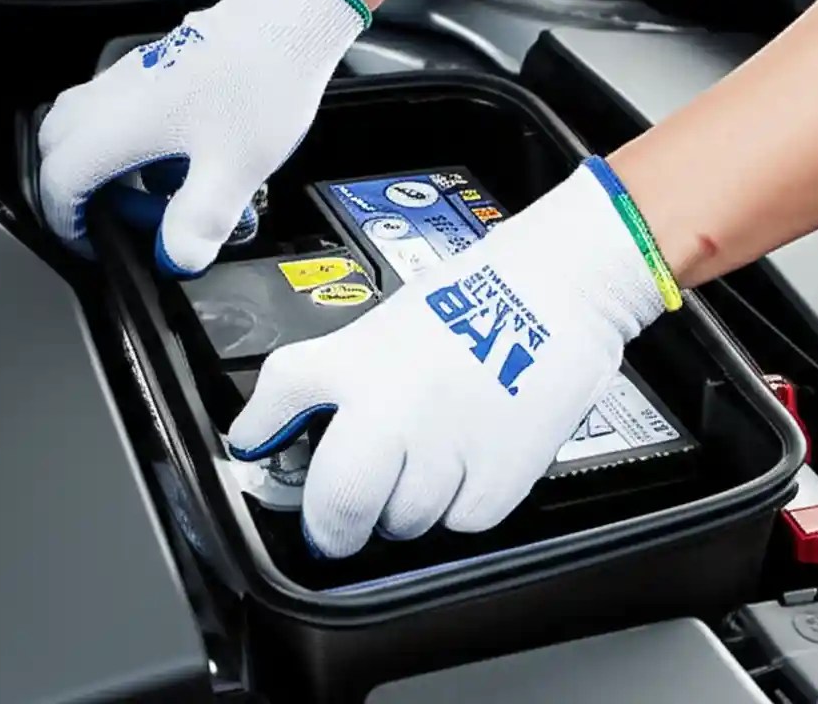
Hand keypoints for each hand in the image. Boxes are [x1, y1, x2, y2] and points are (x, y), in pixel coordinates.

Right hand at [37, 0, 366, 271]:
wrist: (287, 27)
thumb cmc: (260, 83)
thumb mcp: (232, 171)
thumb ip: (198, 223)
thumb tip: (176, 258)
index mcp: (118, 126)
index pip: (59, 184)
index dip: (69, 227)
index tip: (94, 248)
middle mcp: (112, 97)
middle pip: (56, 151)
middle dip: (79, 195)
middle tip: (121, 222)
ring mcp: (130, 78)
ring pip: (85, 127)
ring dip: (108, 167)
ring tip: (158, 193)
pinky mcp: (155, 69)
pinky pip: (118, 110)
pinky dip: (132, 143)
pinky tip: (180, 158)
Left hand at [227, 160, 671, 557]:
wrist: (559, 289)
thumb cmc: (476, 299)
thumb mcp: (383, 327)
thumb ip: (330, 380)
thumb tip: (274, 429)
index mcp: (358, 360)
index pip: (281, 398)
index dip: (258, 434)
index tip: (258, 449)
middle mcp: (394, 406)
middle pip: (339, 505)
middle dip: (333, 527)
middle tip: (341, 522)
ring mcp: (445, 444)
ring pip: (403, 522)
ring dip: (407, 510)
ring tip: (430, 463)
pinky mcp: (497, 474)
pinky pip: (461, 522)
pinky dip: (462, 507)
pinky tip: (472, 462)